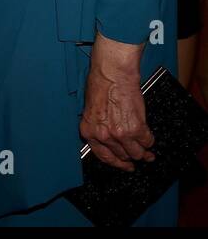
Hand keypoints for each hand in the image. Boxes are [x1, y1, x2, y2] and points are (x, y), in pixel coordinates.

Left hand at [80, 33, 154, 171]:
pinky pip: (147, 141)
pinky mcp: (137, 129)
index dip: (116, 162)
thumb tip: (108, 137)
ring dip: (143, 153)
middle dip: (130, 158)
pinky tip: (149, 138)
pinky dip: (150, 141)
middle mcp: (103, 136)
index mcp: (89, 131)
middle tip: (138, 157)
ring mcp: (121, 134)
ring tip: (147, 153)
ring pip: (136, 153)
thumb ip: (98, 126)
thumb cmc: (100, 85)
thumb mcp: (91, 110)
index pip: (103, 156)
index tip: (123, 164)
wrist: (112, 74)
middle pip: (122, 156)